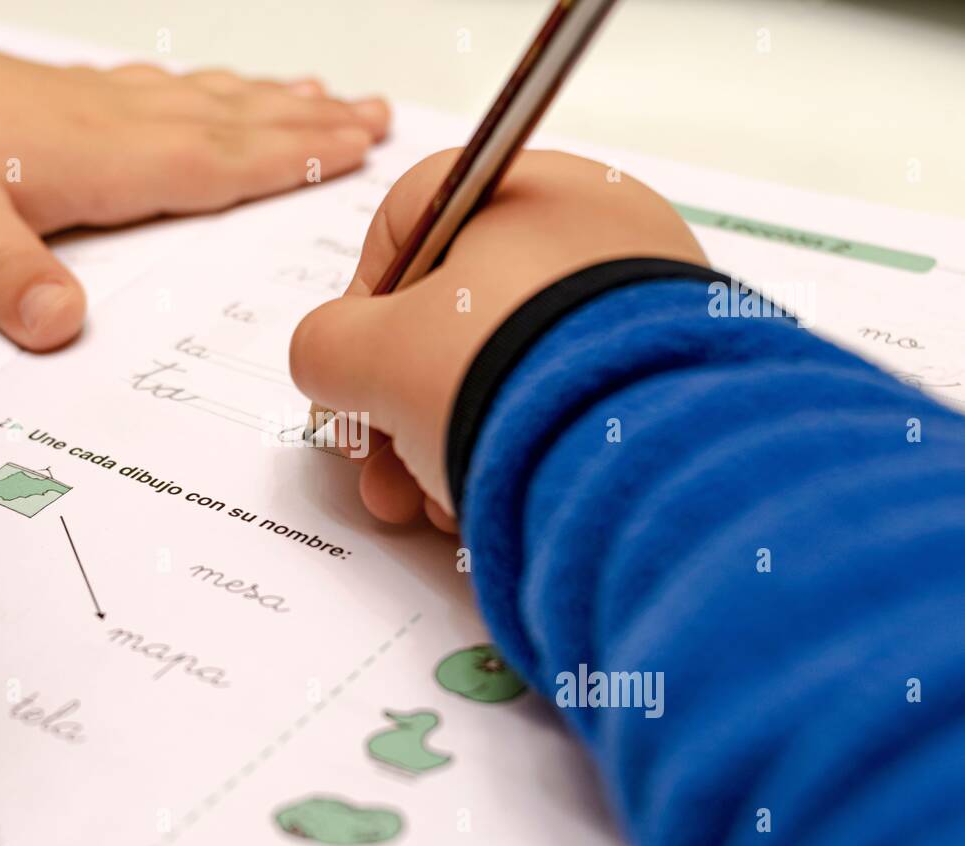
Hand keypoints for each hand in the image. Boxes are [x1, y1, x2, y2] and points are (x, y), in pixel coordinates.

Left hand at [0, 37, 389, 349]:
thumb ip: (10, 281)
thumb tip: (62, 325)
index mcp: (104, 159)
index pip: (220, 160)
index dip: (293, 159)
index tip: (356, 149)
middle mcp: (110, 125)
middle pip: (232, 120)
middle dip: (306, 124)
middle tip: (370, 116)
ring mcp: (90, 106)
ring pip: (202, 100)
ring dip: (267, 101)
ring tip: (320, 99)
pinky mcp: (63, 100)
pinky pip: (160, 89)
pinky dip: (204, 90)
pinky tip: (207, 90)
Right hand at [289, 149, 706, 527]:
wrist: (638, 450)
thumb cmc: (501, 371)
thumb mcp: (368, 355)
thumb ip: (323, 346)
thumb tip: (329, 361)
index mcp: (527, 187)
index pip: (414, 219)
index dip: (363, 298)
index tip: (352, 364)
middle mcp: (596, 228)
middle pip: (461, 311)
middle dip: (402, 402)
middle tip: (381, 467)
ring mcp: (643, 302)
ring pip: (514, 369)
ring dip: (452, 440)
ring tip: (435, 503)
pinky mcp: (676, 374)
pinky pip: (572, 403)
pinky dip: (524, 450)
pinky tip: (499, 501)